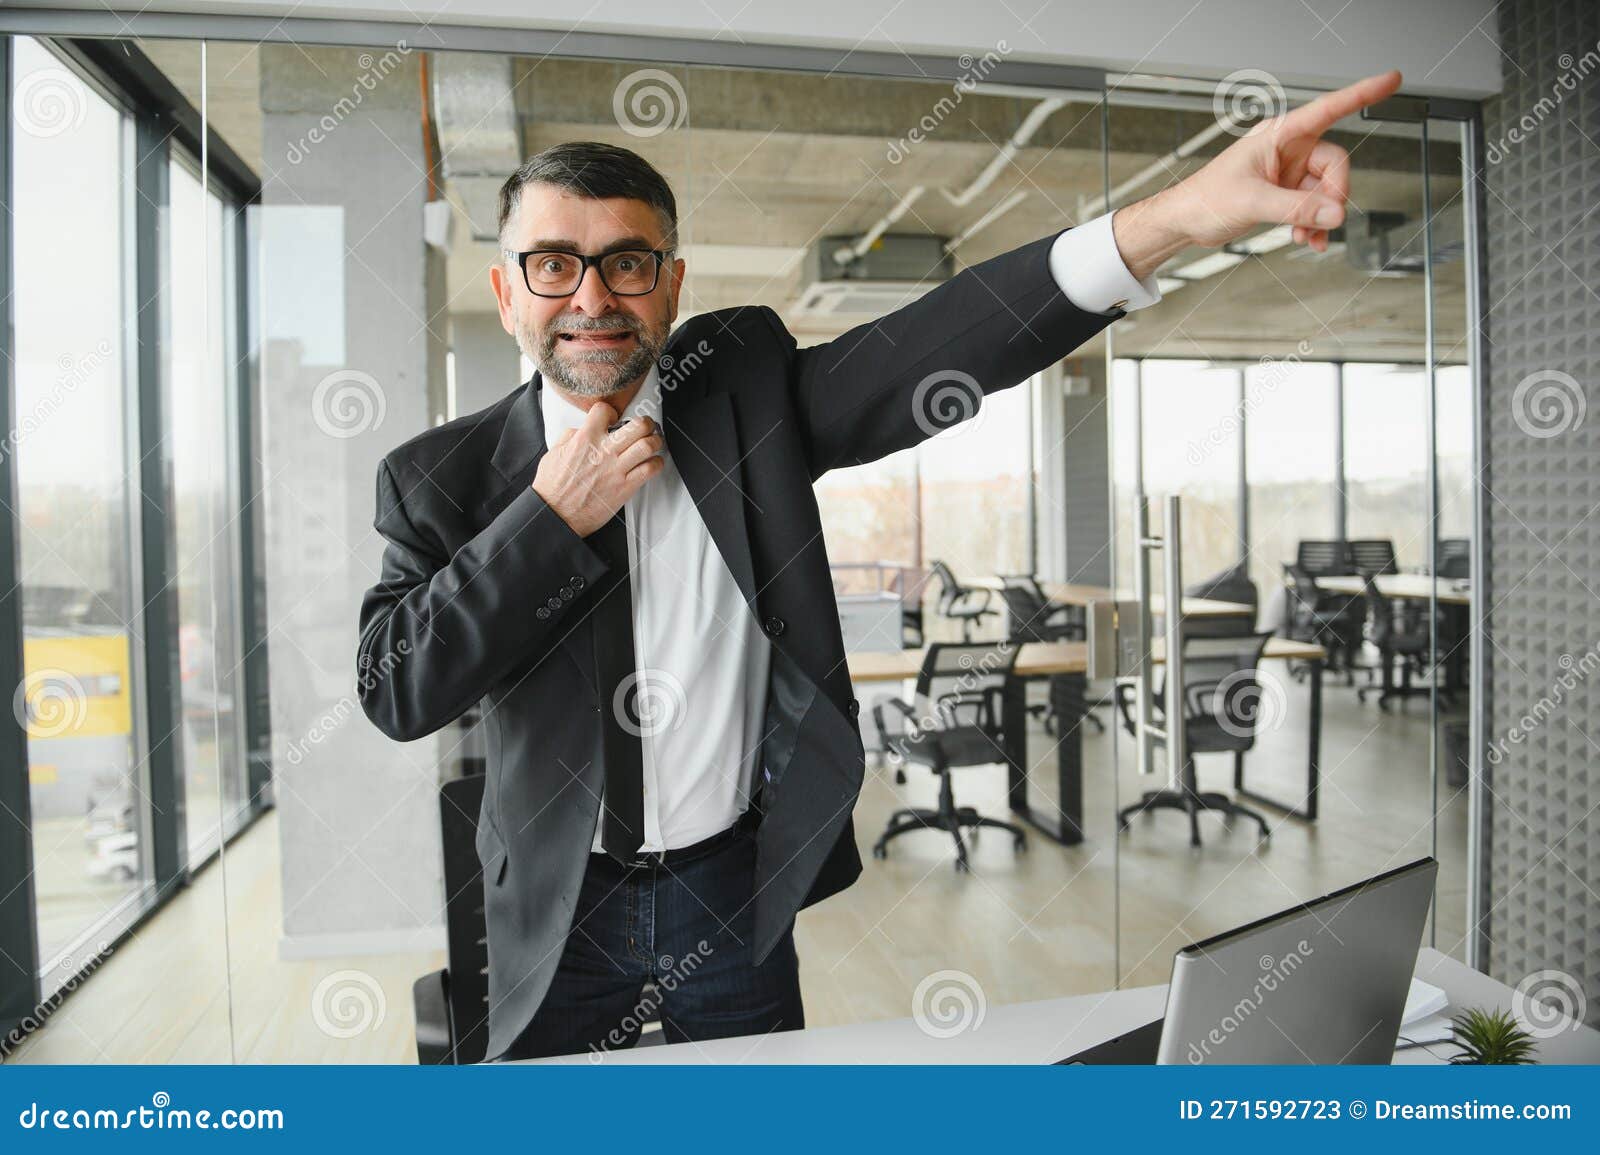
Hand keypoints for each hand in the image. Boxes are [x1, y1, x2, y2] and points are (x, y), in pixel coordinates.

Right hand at [531, 402, 664, 536]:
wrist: (556, 514)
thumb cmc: (553, 488)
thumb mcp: (553, 453)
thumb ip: (570, 437)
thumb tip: (581, 430)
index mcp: (585, 439)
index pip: (604, 410)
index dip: (610, 412)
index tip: (612, 418)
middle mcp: (604, 451)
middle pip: (638, 426)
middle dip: (645, 422)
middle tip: (645, 426)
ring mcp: (616, 469)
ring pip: (648, 445)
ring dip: (655, 441)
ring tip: (653, 442)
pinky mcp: (625, 487)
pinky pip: (650, 469)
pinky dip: (656, 463)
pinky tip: (652, 463)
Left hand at [1111, 70, 1402, 280]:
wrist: (1186, 221)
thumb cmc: (1205, 199)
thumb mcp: (1252, 202)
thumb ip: (1296, 209)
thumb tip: (1335, 214)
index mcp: (1279, 135)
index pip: (1329, 109)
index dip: (1363, 93)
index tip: (1392, 80)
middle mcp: (1288, 150)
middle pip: (1335, 164)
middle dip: (1332, 195)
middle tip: (1320, 220)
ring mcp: (1288, 172)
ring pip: (1325, 190)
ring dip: (1321, 216)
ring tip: (1305, 237)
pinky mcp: (1285, 194)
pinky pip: (1314, 206)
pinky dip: (1313, 224)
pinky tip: (1306, 239)